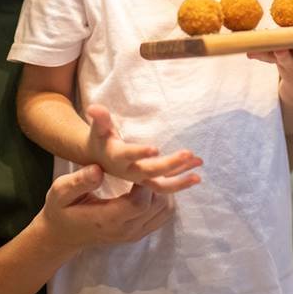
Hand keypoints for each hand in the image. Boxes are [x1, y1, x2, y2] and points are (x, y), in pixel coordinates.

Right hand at [39, 165, 175, 249]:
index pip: (139, 203)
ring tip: (154, 172)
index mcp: (107, 219)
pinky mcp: (138, 233)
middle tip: (155, 162)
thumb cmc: (61, 210)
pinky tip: (153, 184)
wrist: (63, 236)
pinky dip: (163, 199)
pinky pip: (162, 217)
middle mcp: (125, 230)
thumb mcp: (60, 193)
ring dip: (164, 190)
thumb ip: (78, 182)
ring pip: (164, 211)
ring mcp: (133, 234)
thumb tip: (99, 170)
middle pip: (157, 206)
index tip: (141, 165)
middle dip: (160, 183)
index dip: (146, 183)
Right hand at [83, 104, 202, 192]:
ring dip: (181, 178)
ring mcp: (139, 180)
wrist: (97, 164)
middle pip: (151, 171)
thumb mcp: (98, 129)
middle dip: (170, 164)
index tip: (155, 148)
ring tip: (199, 166)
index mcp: (116, 158)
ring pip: (161, 185)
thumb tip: (93, 108)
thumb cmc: (100, 140)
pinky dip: (181, 179)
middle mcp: (129, 172)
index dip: (140, 153)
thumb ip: (100, 119)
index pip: (128, 156)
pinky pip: (166, 185)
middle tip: (189, 153)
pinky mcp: (148, 183)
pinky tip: (197, 174)